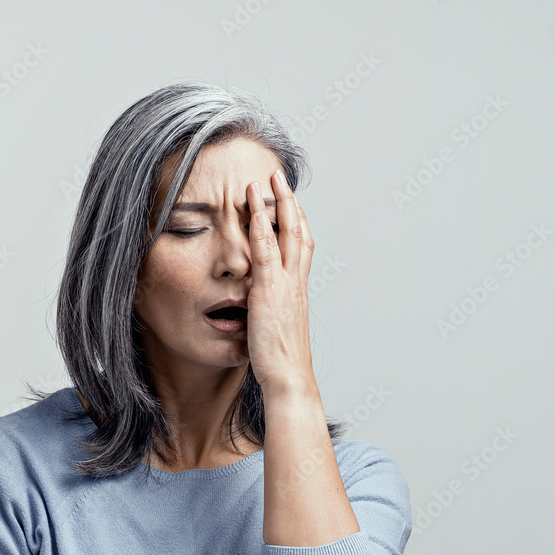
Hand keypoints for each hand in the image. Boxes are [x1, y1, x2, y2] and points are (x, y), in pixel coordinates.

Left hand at [244, 170, 315, 392]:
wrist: (288, 377)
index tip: (289, 203)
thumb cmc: (280, 362)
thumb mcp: (274, 331)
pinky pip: (266, 249)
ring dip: (277, 202)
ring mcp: (285, 284)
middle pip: (298, 232)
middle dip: (290, 202)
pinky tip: (253, 206)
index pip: (301, 248)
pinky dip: (261, 224)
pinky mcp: (269, 289)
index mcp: (298, 292)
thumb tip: (255, 310)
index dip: (297, 222)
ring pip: (286, 233)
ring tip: (267, 179)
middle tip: (281, 178)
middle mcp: (296, 283)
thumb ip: (267, 313)